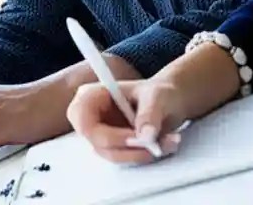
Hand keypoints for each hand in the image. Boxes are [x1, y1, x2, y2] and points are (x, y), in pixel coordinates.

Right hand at [67, 80, 185, 164]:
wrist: (169, 102)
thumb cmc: (158, 92)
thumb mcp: (157, 95)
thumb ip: (150, 113)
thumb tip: (145, 135)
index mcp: (91, 96)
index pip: (84, 122)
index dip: (107, 135)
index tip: (136, 138)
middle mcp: (90, 117)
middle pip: (97, 143)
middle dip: (128, 148)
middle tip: (154, 144)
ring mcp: (101, 134)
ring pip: (112, 155)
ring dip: (140, 154)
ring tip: (166, 142)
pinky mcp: (113, 148)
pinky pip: (123, 160)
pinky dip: (142, 156)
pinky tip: (161, 146)